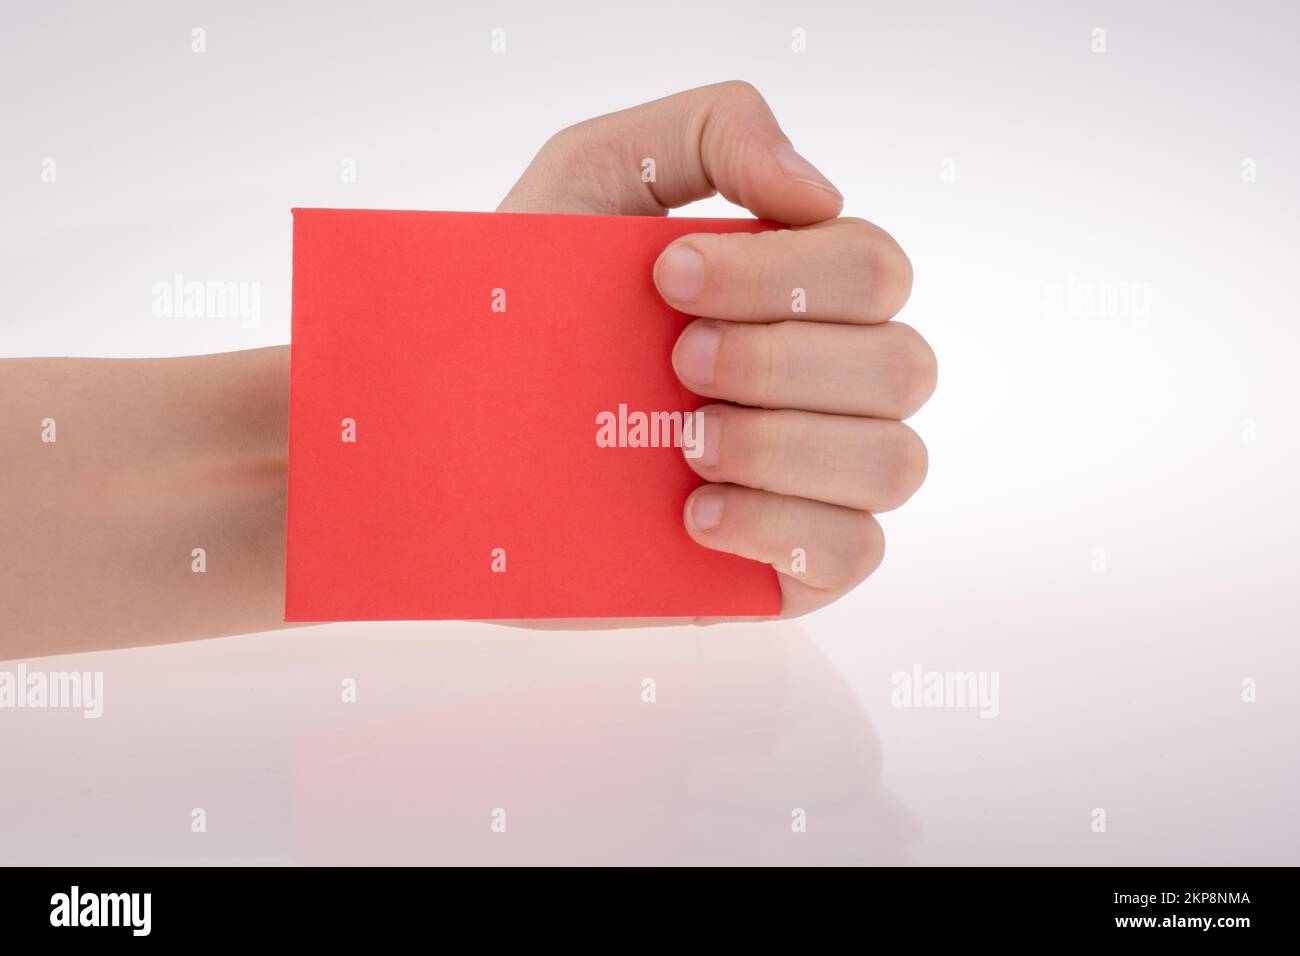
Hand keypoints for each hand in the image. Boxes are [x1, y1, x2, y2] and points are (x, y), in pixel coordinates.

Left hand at [499, 81, 934, 618]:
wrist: (442, 436)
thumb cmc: (521, 304)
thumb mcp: (592, 177)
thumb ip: (710, 130)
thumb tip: (821, 193)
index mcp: (798, 293)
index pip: (874, 269)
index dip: (784, 274)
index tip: (670, 276)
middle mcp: (826, 385)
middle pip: (903, 367)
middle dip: (779, 361)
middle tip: (676, 364)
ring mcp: (811, 482)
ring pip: (894, 464)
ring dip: (785, 447)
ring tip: (684, 446)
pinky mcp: (777, 570)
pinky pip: (853, 555)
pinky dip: (784, 531)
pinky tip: (694, 515)